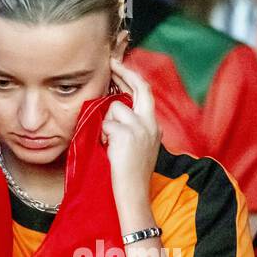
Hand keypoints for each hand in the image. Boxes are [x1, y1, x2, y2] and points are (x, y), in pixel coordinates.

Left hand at [101, 58, 160, 202]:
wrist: (134, 194)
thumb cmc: (131, 174)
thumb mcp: (138, 146)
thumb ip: (132, 126)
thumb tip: (114, 107)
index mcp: (153, 126)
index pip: (145, 93)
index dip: (131, 78)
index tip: (119, 67)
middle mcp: (151, 123)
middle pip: (140, 87)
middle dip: (124, 71)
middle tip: (111, 63)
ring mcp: (140, 127)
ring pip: (114, 109)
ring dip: (107, 124)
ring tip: (110, 144)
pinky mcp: (127, 134)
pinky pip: (106, 125)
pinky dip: (103, 136)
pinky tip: (109, 150)